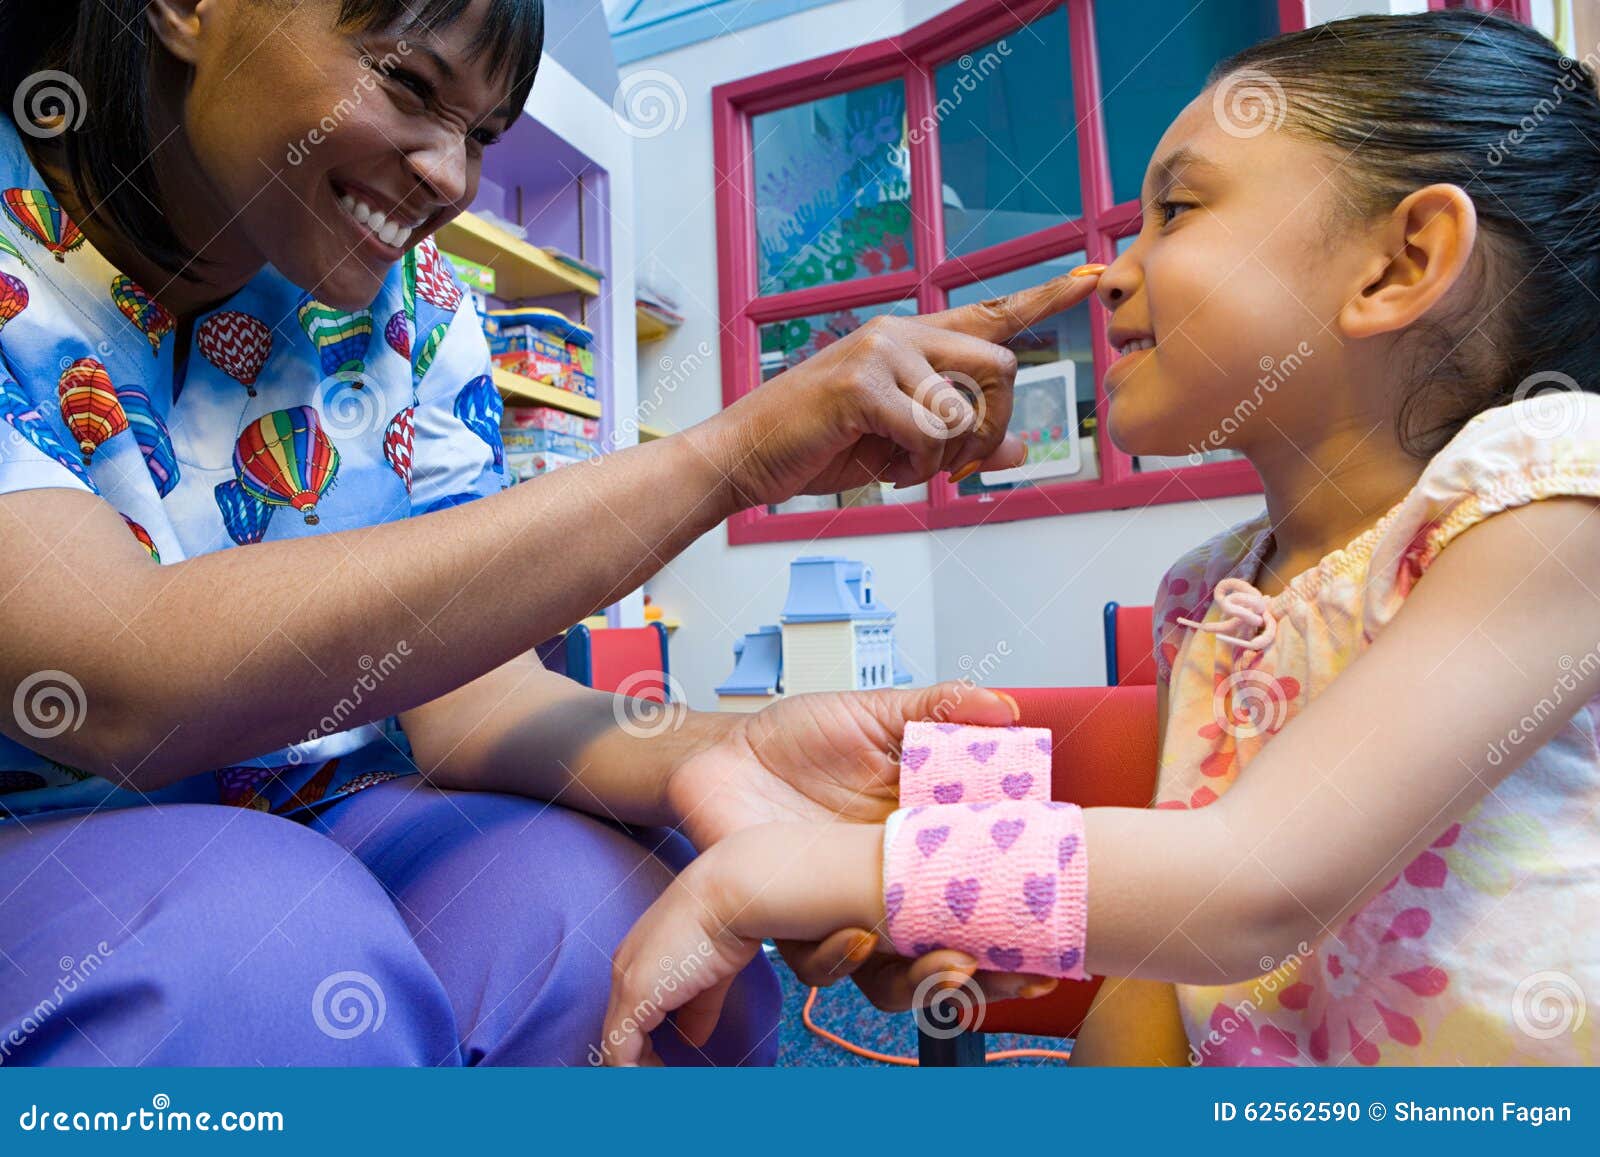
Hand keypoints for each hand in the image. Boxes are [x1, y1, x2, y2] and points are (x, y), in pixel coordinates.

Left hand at [598, 847, 763, 1065]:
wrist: (730, 893)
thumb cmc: (726, 919)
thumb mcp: (710, 972)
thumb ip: (698, 1007)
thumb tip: (694, 1038)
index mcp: (638, 959)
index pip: (629, 1016)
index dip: (642, 1049)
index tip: (662, 1069)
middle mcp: (624, 971)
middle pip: (617, 1036)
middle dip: (637, 1068)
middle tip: (661, 1084)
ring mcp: (626, 984)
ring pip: (615, 1049)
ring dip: (638, 1076)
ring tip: (660, 1091)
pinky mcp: (635, 996)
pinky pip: (623, 1055)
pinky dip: (639, 1077)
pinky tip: (662, 1085)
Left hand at [665, 682, 1057, 1011]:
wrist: (723, 753)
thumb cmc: (799, 738)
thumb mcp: (874, 715)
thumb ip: (938, 712)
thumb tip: (1007, 708)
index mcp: (926, 846)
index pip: (988, 894)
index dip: (1027, 920)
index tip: (1062, 936)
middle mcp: (893, 890)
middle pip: (954, 950)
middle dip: (992, 973)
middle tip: (1021, 970)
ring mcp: (846, 912)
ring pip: (895, 975)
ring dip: (924, 979)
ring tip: (947, 963)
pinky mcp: (794, 925)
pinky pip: (820, 961)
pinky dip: (842, 956)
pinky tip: (857, 938)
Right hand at [700, 271, 1101, 506]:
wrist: (747, 455)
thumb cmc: (821, 446)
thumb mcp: (902, 447)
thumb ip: (965, 443)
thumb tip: (1023, 448)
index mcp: (913, 340)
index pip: (993, 312)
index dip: (1046, 297)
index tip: (1093, 276)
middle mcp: (901, 333)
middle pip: (1000, 363)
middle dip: (994, 424)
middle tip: (961, 464)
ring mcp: (880, 352)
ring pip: (964, 407)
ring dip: (947, 457)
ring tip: (907, 468)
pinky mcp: (861, 384)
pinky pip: (929, 432)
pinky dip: (917, 467)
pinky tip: (887, 470)